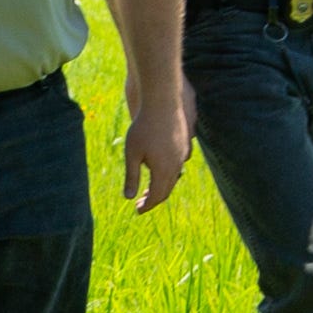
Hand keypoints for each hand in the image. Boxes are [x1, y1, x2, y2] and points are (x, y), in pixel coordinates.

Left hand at [119, 88, 190, 212]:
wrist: (162, 101)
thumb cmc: (143, 127)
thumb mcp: (132, 153)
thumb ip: (132, 176)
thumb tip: (129, 197)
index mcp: (164, 170)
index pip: (157, 196)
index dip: (147, 205)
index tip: (137, 210)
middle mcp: (176, 165)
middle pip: (166, 190)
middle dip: (153, 199)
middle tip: (140, 203)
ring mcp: (183, 154)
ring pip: (173, 178)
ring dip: (161, 186)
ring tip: (148, 189)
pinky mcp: (184, 144)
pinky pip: (177, 166)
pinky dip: (167, 174)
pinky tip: (158, 169)